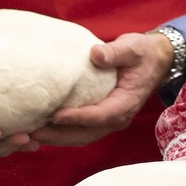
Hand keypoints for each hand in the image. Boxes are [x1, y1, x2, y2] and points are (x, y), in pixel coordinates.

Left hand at [29, 31, 174, 147]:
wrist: (153, 61)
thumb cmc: (142, 54)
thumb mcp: (132, 48)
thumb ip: (115, 52)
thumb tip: (95, 54)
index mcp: (126, 103)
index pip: (101, 115)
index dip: (78, 118)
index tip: (56, 116)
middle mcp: (118, 117)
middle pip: (87, 134)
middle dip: (60, 135)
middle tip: (34, 132)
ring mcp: (109, 120)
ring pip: (82, 136)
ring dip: (58, 138)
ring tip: (32, 134)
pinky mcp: (101, 118)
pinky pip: (81, 131)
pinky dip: (62, 132)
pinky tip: (43, 128)